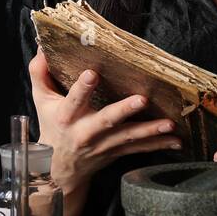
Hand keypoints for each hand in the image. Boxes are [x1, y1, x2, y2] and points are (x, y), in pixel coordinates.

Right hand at [28, 51, 183, 193]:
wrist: (58, 169)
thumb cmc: (52, 127)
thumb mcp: (41, 101)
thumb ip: (40, 73)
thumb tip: (43, 46)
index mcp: (66, 117)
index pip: (73, 100)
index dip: (82, 88)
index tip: (92, 73)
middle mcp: (85, 132)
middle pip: (105, 120)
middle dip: (123, 111)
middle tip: (141, 99)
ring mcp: (103, 145)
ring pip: (128, 137)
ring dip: (150, 131)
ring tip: (168, 123)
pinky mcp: (116, 152)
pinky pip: (139, 149)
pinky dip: (158, 145)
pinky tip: (176, 141)